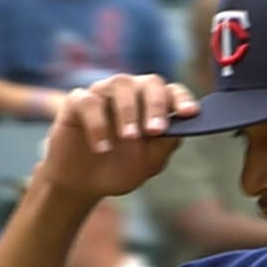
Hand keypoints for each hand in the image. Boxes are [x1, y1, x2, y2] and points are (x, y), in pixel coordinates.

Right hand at [37, 73, 198, 199]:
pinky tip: (102, 148)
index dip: (182, 99)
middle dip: (156, 105)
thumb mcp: (148, 162)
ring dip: (128, 111)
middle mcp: (130, 93)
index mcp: (152, 105)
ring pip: (120, 83)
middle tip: (155, 131)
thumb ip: (166, 143)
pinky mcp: (77, 102)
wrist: (83, 184)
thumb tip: (184, 124)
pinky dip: (97, 124)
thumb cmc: (120, 168)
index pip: (172, 91)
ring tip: (129, 138)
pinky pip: (88, 101)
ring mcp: (103, 94)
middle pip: (149, 82)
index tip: (190, 114)